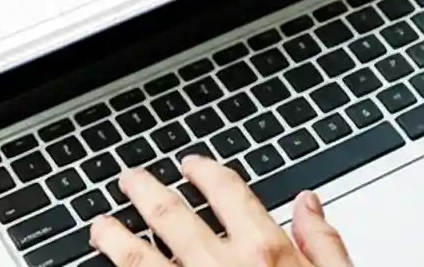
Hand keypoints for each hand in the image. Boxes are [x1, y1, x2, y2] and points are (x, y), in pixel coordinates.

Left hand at [90, 156, 352, 266]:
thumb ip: (323, 243)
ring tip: (101, 226)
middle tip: (131, 180)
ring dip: (114, 237)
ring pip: (137, 257)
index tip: (191, 166)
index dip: (205, 172)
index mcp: (266, 251)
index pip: (227, 192)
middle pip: (170, 215)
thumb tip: (308, 202)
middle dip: (145, 191)